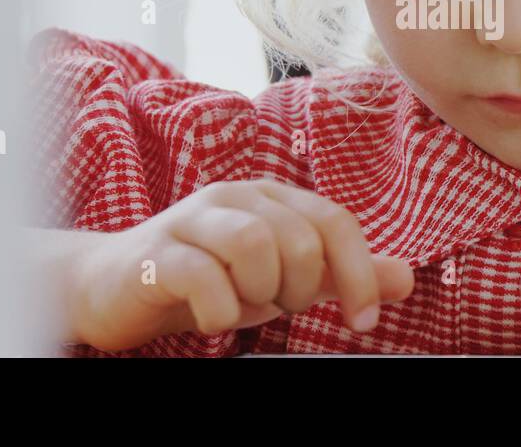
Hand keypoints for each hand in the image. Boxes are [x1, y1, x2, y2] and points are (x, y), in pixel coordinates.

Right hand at [69, 180, 414, 351]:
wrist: (114, 287)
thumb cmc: (209, 278)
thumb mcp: (284, 278)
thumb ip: (340, 276)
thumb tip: (406, 279)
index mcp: (270, 198)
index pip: (335, 222)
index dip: (360, 274)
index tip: (362, 322)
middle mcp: (234, 197)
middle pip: (300, 237)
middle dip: (300, 288)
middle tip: (276, 306)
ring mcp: (191, 221)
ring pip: (253, 243)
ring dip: (261, 291)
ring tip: (245, 306)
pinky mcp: (153, 254)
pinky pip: (201, 276)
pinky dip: (220, 309)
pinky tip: (215, 319)